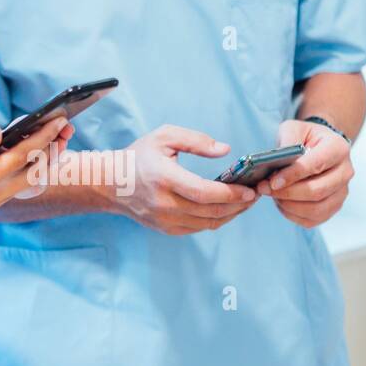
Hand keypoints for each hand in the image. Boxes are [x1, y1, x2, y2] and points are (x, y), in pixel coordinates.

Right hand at [0, 117, 70, 235]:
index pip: (20, 156)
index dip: (42, 137)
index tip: (58, 121)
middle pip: (31, 174)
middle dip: (51, 151)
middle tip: (67, 131)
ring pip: (23, 184)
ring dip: (40, 164)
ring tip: (55, 145)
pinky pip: (10, 190)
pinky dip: (23, 174)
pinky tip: (25, 161)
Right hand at [114, 125, 257, 235]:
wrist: (110, 184)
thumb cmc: (139, 156)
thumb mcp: (165, 136)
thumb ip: (196, 140)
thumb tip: (225, 150)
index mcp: (165, 178)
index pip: (204, 193)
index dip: (231, 194)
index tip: (249, 190)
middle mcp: (165, 204)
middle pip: (211, 211)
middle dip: (238, 205)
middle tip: (255, 195)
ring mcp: (165, 220)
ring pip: (208, 224)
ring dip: (231, 214)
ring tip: (245, 202)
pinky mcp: (166, 229)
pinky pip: (198, 228)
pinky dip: (216, 220)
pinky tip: (226, 209)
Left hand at [257, 119, 352, 227]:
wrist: (317, 147)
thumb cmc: (304, 138)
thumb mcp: (293, 129)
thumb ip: (287, 141)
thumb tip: (277, 161)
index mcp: (338, 148)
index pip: (316, 165)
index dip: (293, 175)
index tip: (273, 182)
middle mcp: (345, 172)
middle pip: (317, 191)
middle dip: (287, 193)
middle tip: (265, 189)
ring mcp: (341, 192)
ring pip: (315, 209)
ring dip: (289, 205)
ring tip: (273, 195)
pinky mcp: (333, 208)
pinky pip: (312, 220)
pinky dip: (293, 215)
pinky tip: (282, 203)